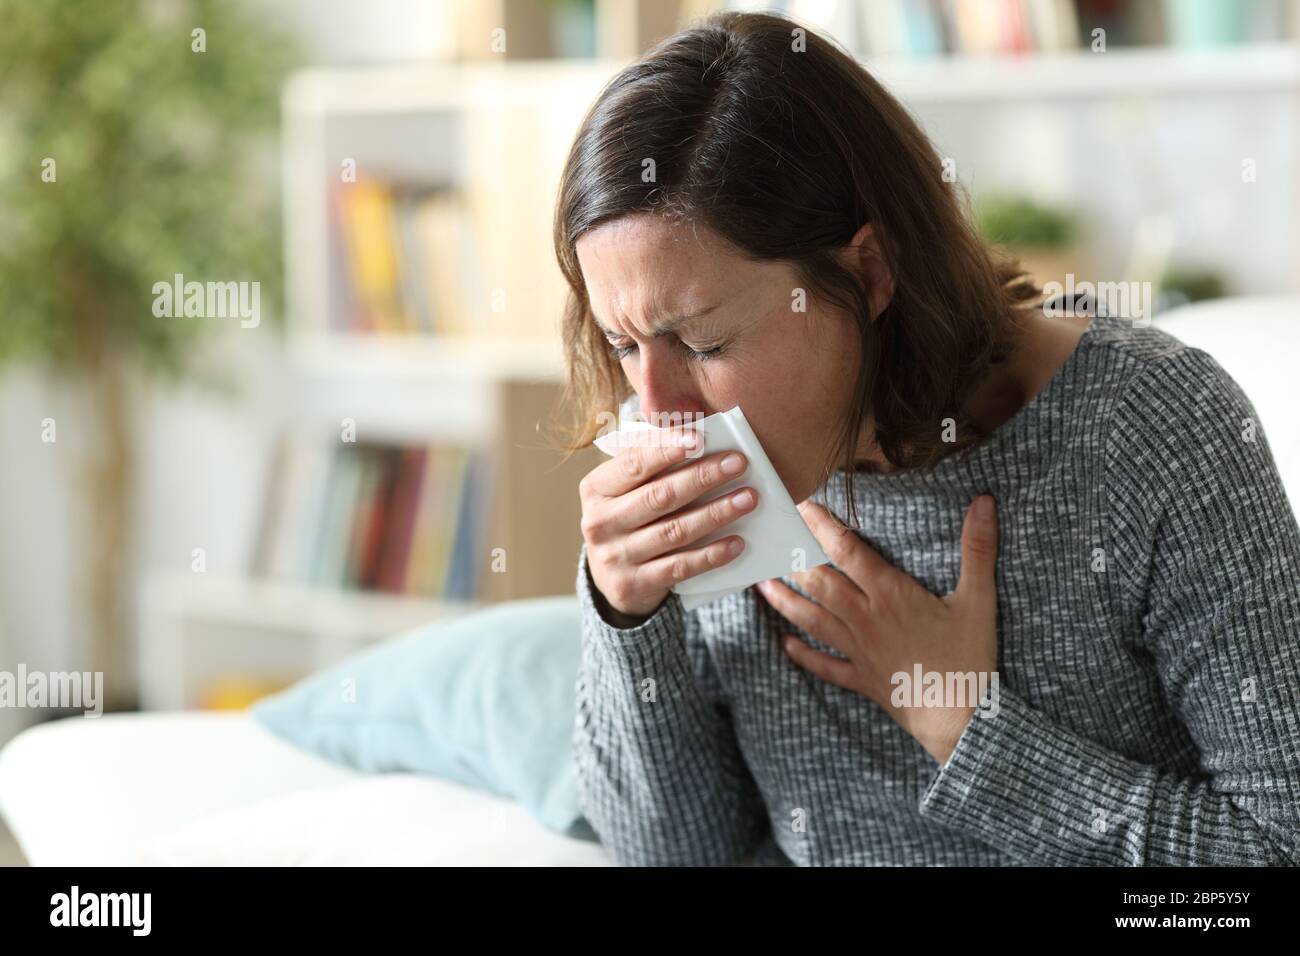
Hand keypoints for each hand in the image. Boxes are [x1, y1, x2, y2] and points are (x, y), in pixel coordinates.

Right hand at [579, 427, 758, 622]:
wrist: (609, 577)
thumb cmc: (627, 517)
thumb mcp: (625, 488)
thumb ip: (650, 461)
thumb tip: (692, 431)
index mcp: (595, 489)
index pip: (633, 464)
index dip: (666, 449)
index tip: (700, 438)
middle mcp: (599, 523)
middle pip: (659, 496)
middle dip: (703, 477)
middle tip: (738, 463)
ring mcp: (615, 557)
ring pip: (674, 531)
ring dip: (716, 513)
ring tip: (747, 498)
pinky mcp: (633, 585)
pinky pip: (680, 567)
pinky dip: (711, 554)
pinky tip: (737, 542)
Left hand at [756, 495, 1000, 763]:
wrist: (960, 718)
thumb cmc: (969, 657)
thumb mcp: (979, 599)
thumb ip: (978, 548)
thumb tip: (984, 502)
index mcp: (890, 595)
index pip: (848, 551)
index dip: (823, 526)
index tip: (802, 506)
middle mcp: (866, 619)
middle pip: (820, 583)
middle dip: (794, 559)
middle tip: (771, 540)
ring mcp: (859, 650)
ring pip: (813, 620)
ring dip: (785, 601)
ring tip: (762, 584)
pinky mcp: (861, 678)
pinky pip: (825, 666)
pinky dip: (803, 654)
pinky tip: (785, 644)